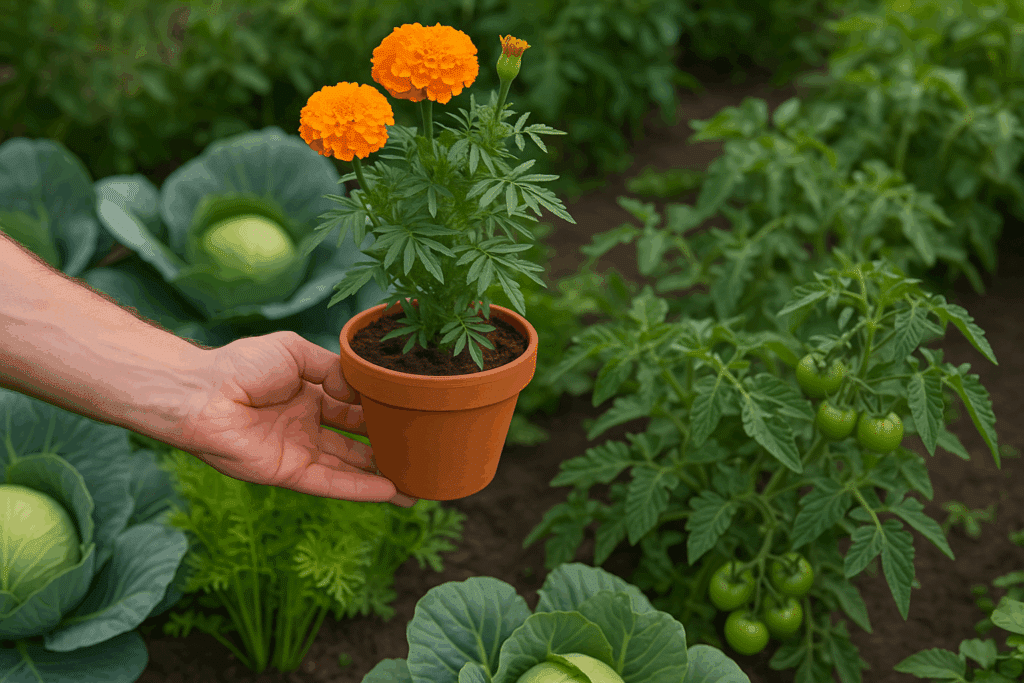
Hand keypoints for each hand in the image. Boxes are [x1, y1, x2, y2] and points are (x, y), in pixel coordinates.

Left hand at [177, 330, 416, 506]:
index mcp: (309, 395)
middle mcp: (308, 426)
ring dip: (383, 475)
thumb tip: (361, 390)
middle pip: (357, 442)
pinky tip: (391, 491)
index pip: (354, 407)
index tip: (412, 414)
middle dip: (388, 449)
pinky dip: (361, 489)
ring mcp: (299, 452)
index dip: (381, 412)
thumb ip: (332, 368)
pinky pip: (331, 483)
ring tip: (420, 482)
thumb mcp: (295, 351)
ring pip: (350, 467)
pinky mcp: (289, 473)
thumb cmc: (240, 365)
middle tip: (424, 453)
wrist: (201, 393)